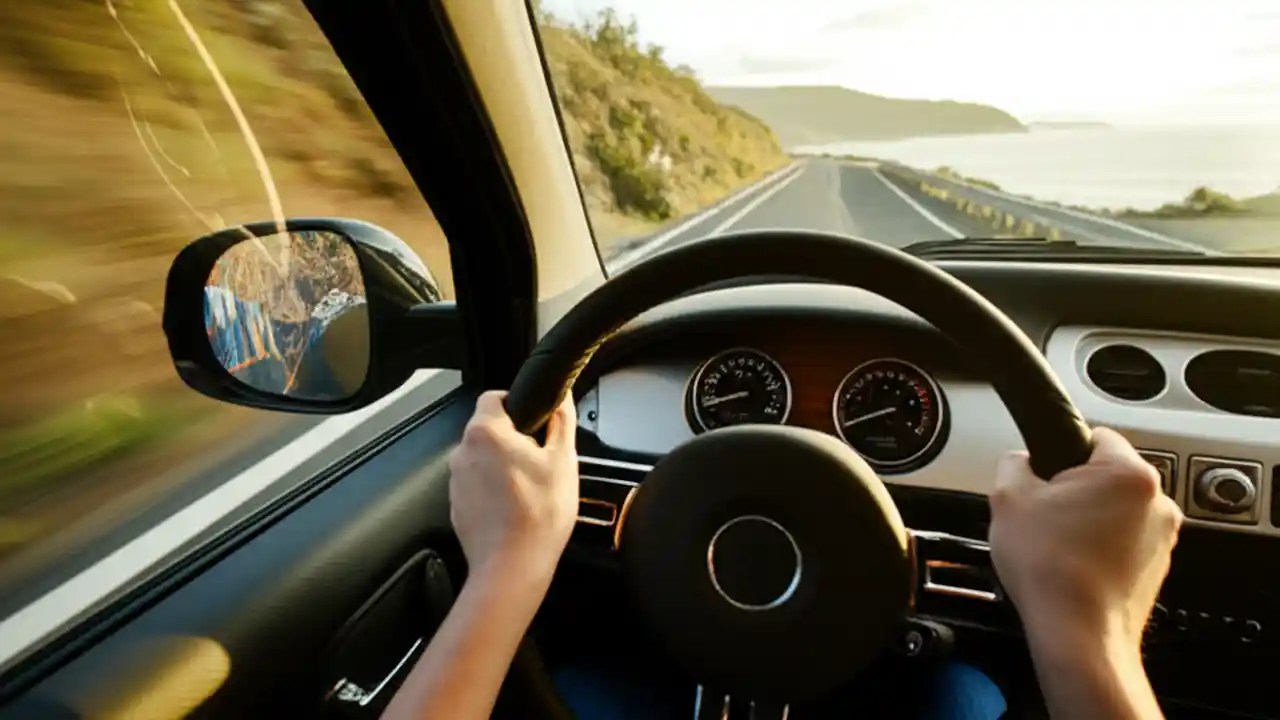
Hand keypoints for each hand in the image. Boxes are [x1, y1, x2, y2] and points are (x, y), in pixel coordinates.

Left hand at [448, 391, 578, 585]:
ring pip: (482, 459)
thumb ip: (562, 421)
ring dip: (502, 465)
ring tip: (530, 488)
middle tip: (540, 459)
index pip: (494, 397)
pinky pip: (476, 485)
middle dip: (513, 439)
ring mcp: (456, 481)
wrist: (513, 566)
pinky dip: (493, 490)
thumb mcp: (563, 460)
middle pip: (488, 429)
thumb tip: (562, 398)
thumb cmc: (539, 514)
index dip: (517, 403)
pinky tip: (515, 507)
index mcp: (485, 432)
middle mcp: (463, 452)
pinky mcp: (456, 505)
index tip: (535, 421)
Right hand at [989, 427, 1181, 649]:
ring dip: (1090, 518)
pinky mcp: (1159, 566)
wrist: (1078, 635)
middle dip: (1076, 488)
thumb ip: (1013, 462)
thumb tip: (1021, 461)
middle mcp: (1158, 500)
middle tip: (1044, 512)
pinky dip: (1102, 546)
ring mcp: (1164, 536)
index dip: (1059, 453)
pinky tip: (1074, 564)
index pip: (1093, 435)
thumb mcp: (1008, 498)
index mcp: (1128, 472)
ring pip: (1116, 509)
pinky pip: (1125, 540)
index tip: (1043, 476)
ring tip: (1058, 544)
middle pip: (1107, 474)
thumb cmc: (1051, 568)